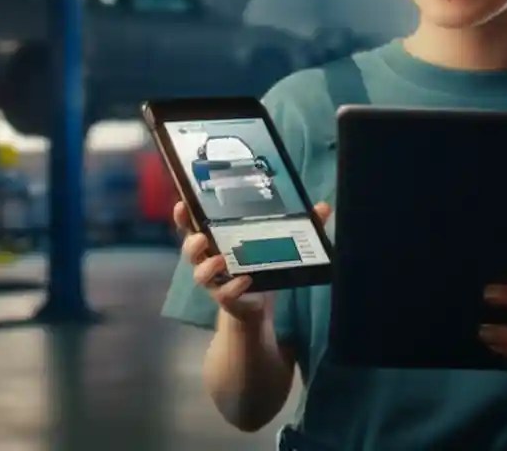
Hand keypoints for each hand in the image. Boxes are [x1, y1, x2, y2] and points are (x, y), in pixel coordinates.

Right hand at [173, 200, 331, 323]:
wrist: (257, 302)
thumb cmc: (259, 262)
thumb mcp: (275, 240)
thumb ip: (296, 224)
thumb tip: (324, 207)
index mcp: (213, 239)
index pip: (191, 225)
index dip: (183, 216)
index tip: (182, 204)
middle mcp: (208, 259)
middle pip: (189, 249)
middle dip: (191, 242)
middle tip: (202, 237)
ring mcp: (214, 281)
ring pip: (200, 274)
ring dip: (208, 267)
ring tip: (222, 260)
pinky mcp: (226, 297)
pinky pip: (225, 293)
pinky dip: (233, 287)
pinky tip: (245, 280)